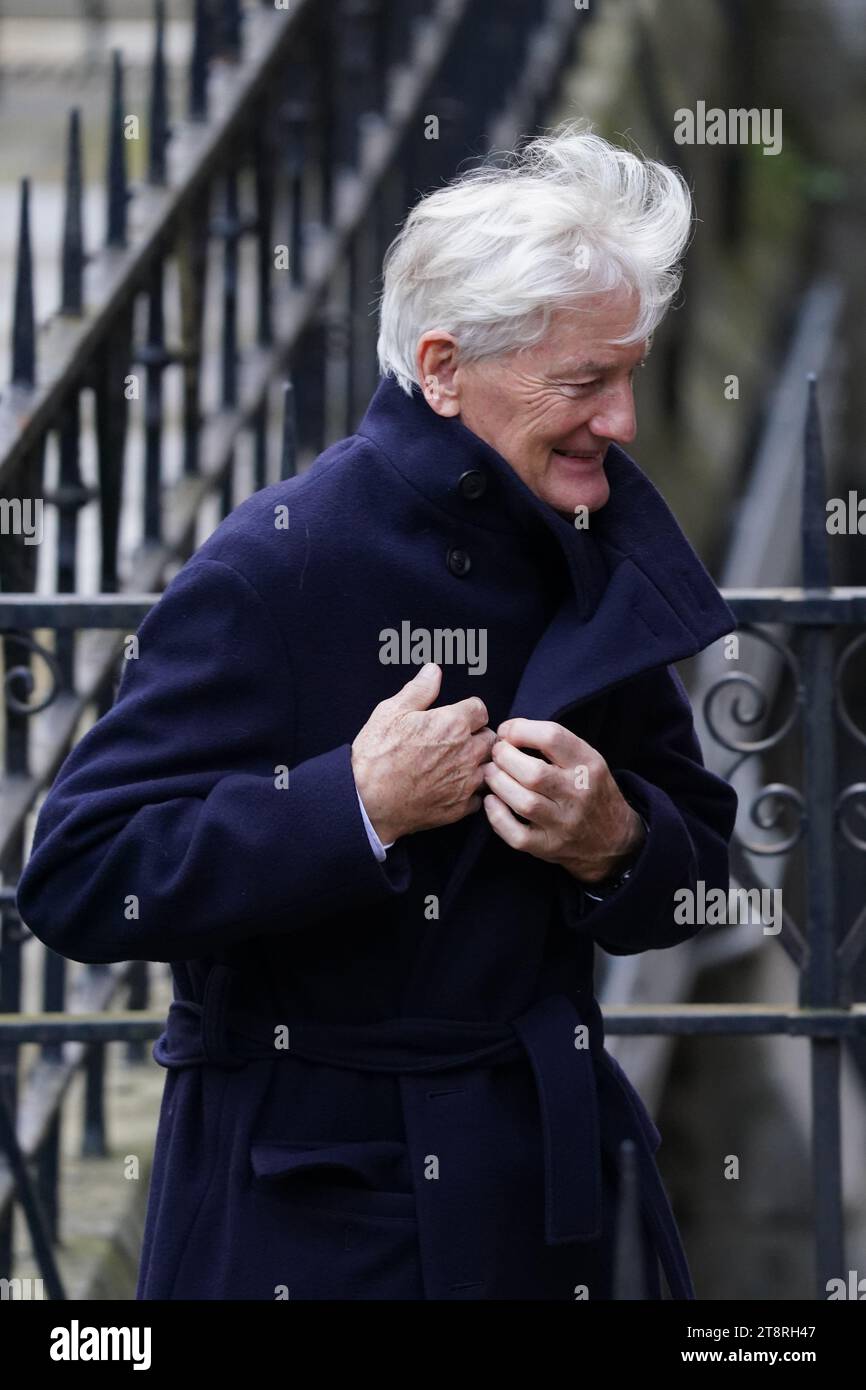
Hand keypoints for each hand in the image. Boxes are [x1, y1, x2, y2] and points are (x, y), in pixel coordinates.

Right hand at [351, 664, 494, 843]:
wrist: (368, 803)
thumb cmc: (376, 756)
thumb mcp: (391, 713)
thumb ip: (418, 690)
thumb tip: (433, 670)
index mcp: (453, 724)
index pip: (480, 709)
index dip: (468, 712)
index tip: (457, 718)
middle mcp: (467, 752)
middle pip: (490, 738)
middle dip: (477, 736)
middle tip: (458, 741)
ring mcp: (467, 782)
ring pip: (490, 766)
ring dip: (479, 763)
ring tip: (458, 764)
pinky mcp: (462, 807)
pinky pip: (480, 795)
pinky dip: (471, 791)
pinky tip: (454, 788)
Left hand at [481, 718, 645, 882]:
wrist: (613, 839)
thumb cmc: (590, 790)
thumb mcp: (587, 760)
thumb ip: (555, 745)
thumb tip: (509, 732)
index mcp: (588, 765)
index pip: (552, 737)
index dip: (520, 730)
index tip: (507, 731)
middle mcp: (578, 794)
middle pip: (533, 772)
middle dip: (504, 757)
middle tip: (496, 753)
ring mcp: (563, 824)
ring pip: (523, 802)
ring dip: (498, 783)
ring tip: (491, 773)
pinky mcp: (548, 846)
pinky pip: (516, 834)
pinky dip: (497, 816)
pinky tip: (492, 801)